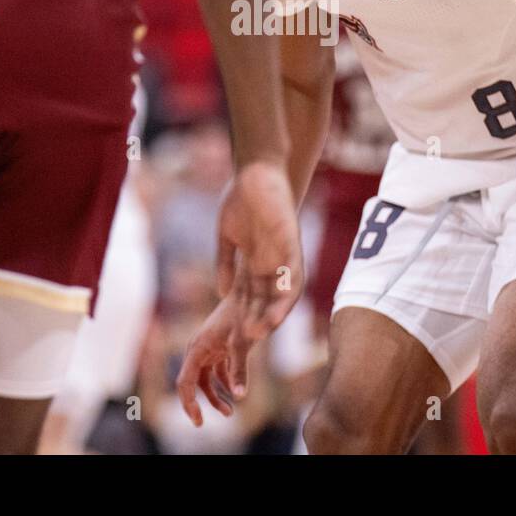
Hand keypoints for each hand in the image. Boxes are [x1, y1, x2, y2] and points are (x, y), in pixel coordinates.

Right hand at [175, 297, 252, 426]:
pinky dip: (224, 383)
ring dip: (214, 396)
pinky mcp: (219, 347)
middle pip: (192, 383)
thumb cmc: (242, 314)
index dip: (188, 404)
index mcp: (196, 349)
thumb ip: (239, 370)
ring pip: (205, 379)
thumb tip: (240, 397)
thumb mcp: (241, 344)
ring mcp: (208, 348)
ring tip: (229, 413)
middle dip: (199, 403)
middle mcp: (198, 349)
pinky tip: (235, 392)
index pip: (185, 383)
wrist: (249, 292)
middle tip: (203, 423)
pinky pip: (216, 371)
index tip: (198, 421)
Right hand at [216, 159, 302, 339]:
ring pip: (283, 294)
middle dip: (256, 322)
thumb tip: (220, 292)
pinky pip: (294, 274)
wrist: (256, 170)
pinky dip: (286, 293)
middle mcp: (272, 264)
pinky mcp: (291, 244)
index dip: (241, 317)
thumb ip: (224, 263)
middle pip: (266, 301)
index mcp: (255, 263)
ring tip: (261, 333)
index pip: (249, 298)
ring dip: (273, 314)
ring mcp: (283, 255)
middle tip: (244, 345)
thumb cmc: (241, 198)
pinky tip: (279, 309)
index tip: (231, 337)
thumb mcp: (226, 236)